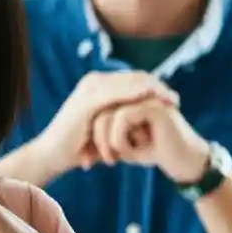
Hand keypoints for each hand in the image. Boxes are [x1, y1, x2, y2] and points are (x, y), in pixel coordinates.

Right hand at [30, 72, 179, 178]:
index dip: (158, 87)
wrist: (54, 155)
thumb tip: (152, 114)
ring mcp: (89, 89)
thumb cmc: (83, 145)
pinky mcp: (87, 101)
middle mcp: (94, 81)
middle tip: (177, 100)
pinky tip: (151, 99)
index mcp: (100, 84)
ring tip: (170, 102)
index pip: (136, 78)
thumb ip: (125, 116)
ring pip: (129, 83)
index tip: (175, 100)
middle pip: (136, 77)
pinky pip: (116, 94)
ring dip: (153, 90)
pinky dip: (136, 95)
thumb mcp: (109, 126)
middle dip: (159, 87)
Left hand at [90, 97, 210, 183]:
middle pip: (99, 110)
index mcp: (129, 97)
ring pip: (107, 114)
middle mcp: (137, 93)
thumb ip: (108, 131)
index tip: (88, 161)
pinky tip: (126, 154)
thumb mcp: (124, 142)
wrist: (184, 162)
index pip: (99, 110)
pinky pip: (122, 117)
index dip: (93, 135)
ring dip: (105, 141)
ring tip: (111, 161)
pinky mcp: (153, 107)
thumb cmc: (155, 153)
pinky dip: (118, 138)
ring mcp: (147, 97)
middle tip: (95, 163)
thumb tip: (82, 136)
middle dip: (96, 139)